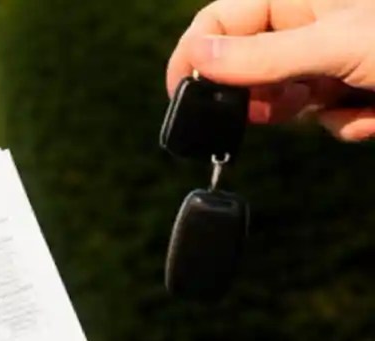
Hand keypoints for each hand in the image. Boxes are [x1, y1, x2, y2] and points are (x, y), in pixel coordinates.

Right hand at [169, 0, 374, 140]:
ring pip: (287, 98)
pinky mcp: (350, 88)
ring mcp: (331, 57)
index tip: (181, 95)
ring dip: (320, 112)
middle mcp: (310, 24)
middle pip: (248, 67)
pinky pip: (323, 116)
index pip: (221, 20)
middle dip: (268, 96)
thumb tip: (196, 57)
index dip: (196, 54)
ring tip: (358, 102)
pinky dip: (349, 122)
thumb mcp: (336, 46)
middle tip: (288, 105)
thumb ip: (264, 56)